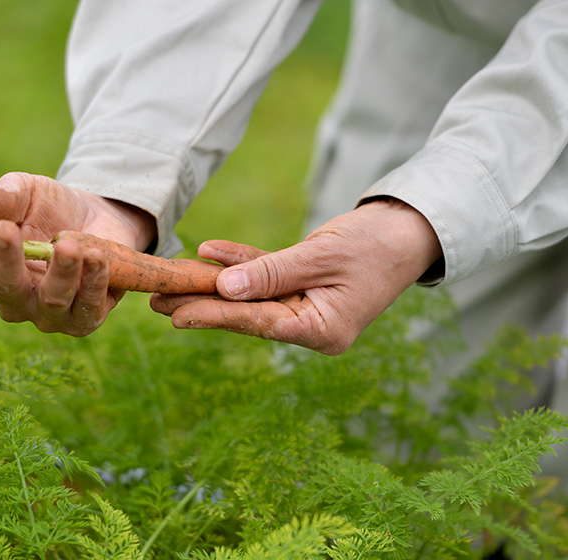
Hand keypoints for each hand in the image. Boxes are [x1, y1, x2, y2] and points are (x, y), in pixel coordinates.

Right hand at [0, 173, 155, 335]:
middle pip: (5, 288)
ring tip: (70, 244)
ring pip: (52, 301)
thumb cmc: (50, 208)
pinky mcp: (84, 319)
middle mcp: (14, 299)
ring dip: (62, 272)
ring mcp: (49, 314)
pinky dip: (94, 283)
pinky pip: (88, 308)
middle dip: (5, 260)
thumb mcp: (24, 194)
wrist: (100, 217)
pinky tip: (96, 257)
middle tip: (5, 229)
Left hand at [149, 198, 441, 354]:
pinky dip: (241, 263)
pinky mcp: (304, 284)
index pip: (258, 323)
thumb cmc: (376, 244)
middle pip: (248, 314)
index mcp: (322, 330)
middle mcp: (312, 325)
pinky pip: (265, 275)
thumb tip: (225, 288)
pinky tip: (209, 252)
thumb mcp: (322, 256)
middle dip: (202, 305)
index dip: (214, 317)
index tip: (175, 314)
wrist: (411, 228)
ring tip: (171, 280)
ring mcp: (307, 306)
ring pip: (251, 295)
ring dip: (213, 284)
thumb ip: (272, 272)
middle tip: (156, 301)